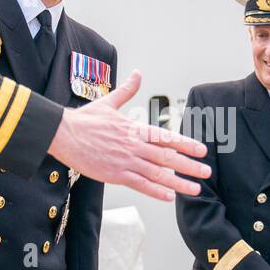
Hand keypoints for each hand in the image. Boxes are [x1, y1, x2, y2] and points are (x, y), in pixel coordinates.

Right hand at [47, 70, 209, 201]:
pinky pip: (140, 184)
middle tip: (207, 171)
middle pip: (167, 157)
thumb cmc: (84, 119)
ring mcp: (125, 161)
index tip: (201, 150)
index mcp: (134, 129)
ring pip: (157, 173)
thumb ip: (127, 90)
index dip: (186, 144)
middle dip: (189, 165)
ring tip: (195, 189)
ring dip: (178, 182)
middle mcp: (134, 146)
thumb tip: (137, 73)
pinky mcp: (114, 174)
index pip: (166, 137)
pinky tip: (169, 196)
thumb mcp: (108, 102)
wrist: (62, 134)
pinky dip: (156, 191)